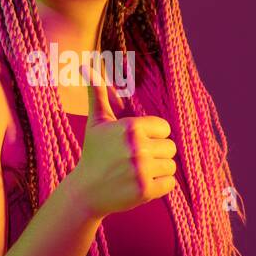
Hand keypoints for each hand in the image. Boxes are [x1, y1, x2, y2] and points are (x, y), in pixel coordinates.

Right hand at [67, 59, 177, 218]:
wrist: (85, 191)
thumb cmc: (94, 153)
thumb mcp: (96, 121)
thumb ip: (97, 92)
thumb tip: (84, 64)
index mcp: (131, 127)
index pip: (165, 128)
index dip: (152, 136)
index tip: (135, 144)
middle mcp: (138, 147)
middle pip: (170, 147)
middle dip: (156, 153)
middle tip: (136, 160)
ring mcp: (142, 170)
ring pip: (171, 165)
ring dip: (158, 170)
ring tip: (138, 172)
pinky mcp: (146, 190)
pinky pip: (170, 183)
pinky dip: (160, 186)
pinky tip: (141, 184)